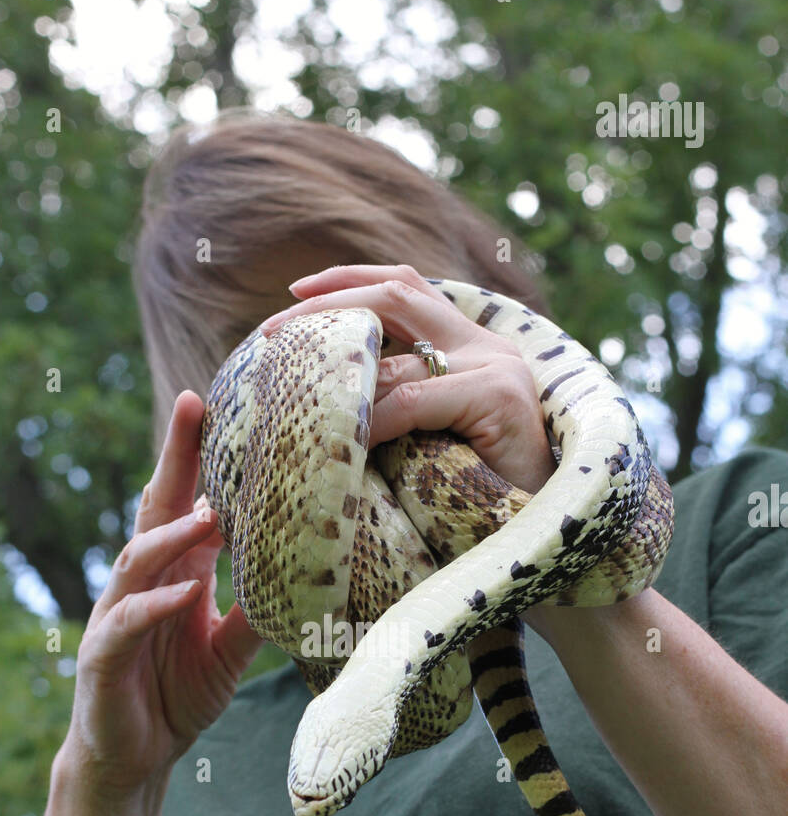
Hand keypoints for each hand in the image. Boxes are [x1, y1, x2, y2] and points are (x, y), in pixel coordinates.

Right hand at [62, 391, 263, 796]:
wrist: (131, 760)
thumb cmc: (174, 697)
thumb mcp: (228, 651)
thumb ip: (257, 613)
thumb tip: (308, 579)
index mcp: (174, 574)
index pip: (186, 502)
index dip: (198, 457)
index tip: (216, 404)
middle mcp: (142, 583)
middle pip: (155, 509)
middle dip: (173, 458)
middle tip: (193, 407)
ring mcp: (117, 615)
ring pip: (138, 558)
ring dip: (172, 533)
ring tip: (209, 513)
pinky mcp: (102, 655)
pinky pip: (127, 622)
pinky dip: (156, 604)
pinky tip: (186, 592)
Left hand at [260, 263, 555, 495]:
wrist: (541, 533)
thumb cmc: (479, 498)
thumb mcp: (429, 440)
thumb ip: (395, 406)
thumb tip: (322, 397)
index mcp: (471, 346)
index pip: (405, 287)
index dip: (348, 281)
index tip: (294, 295)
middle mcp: (487, 344)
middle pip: (397, 292)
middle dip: (329, 305)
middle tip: (274, 332)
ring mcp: (497, 366)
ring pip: (398, 358)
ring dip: (343, 383)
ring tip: (299, 400)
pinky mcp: (502, 396)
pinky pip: (414, 401)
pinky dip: (374, 420)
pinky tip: (348, 441)